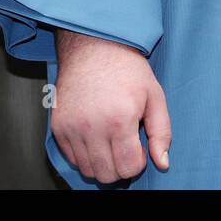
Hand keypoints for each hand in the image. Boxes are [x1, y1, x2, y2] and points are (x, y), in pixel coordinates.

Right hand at [51, 29, 171, 183]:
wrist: (93, 46)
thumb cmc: (126, 68)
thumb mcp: (154, 95)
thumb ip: (162, 132)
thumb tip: (163, 163)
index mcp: (120, 119)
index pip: (129, 168)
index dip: (138, 161)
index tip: (138, 145)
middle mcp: (92, 126)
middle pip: (107, 174)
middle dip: (121, 166)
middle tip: (125, 144)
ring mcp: (71, 127)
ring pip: (88, 170)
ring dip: (102, 162)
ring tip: (110, 139)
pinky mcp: (58, 126)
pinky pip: (71, 158)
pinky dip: (84, 155)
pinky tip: (94, 135)